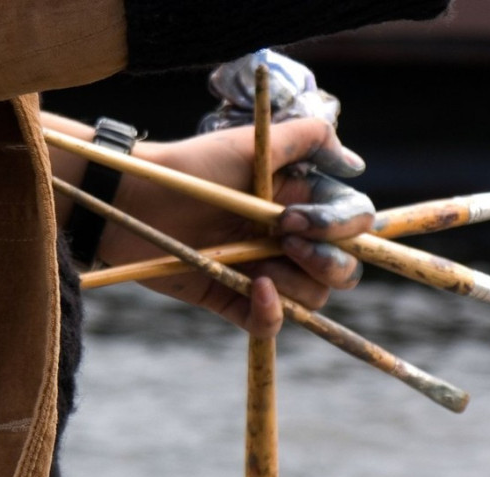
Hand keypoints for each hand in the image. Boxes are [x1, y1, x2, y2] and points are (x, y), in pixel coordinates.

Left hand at [98, 117, 374, 336]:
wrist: (133, 200)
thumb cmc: (191, 167)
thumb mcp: (251, 141)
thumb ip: (307, 138)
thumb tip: (356, 165)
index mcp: (303, 205)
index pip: (353, 226)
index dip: (337, 229)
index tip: (291, 219)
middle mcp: (291, 242)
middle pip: (344, 270)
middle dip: (326, 262)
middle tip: (283, 242)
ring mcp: (267, 273)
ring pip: (314, 300)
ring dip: (295, 285)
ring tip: (258, 266)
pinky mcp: (237, 300)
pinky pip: (273, 324)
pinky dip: (272, 312)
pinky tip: (257, 289)